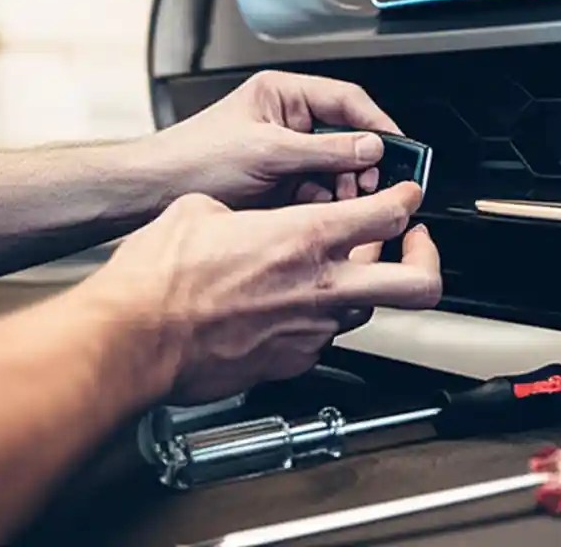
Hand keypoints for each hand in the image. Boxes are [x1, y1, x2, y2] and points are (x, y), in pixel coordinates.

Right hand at [79, 182, 439, 404]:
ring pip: (367, 310)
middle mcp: (320, 287)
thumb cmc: (158, 279)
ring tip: (343, 271)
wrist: (133, 339)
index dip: (406, 200)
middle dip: (428, 259)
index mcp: (305, 237)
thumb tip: (239, 215)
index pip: (387, 215)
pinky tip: (293, 307)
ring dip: (364, 288)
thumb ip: (242, 212)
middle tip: (415, 244)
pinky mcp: (291, 362)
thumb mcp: (201, 210)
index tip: (407, 196)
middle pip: (418, 282)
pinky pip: (322, 337)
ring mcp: (310, 330)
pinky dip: (318, 319)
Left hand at [136, 71, 402, 207]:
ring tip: (348, 202)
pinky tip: (326, 214)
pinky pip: (318, 191)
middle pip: (346, 137)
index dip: (376, 124)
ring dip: (345, 187)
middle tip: (373, 184)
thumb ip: (324, 150)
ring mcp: (284, 153)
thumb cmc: (193, 158)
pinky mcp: (280, 184)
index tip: (398, 148)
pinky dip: (327, 203)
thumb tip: (371, 149)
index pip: (347, 100)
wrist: (153, 193)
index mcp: (283, 94)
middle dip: (362, 162)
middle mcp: (286, 120)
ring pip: (335, 168)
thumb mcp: (268, 151)